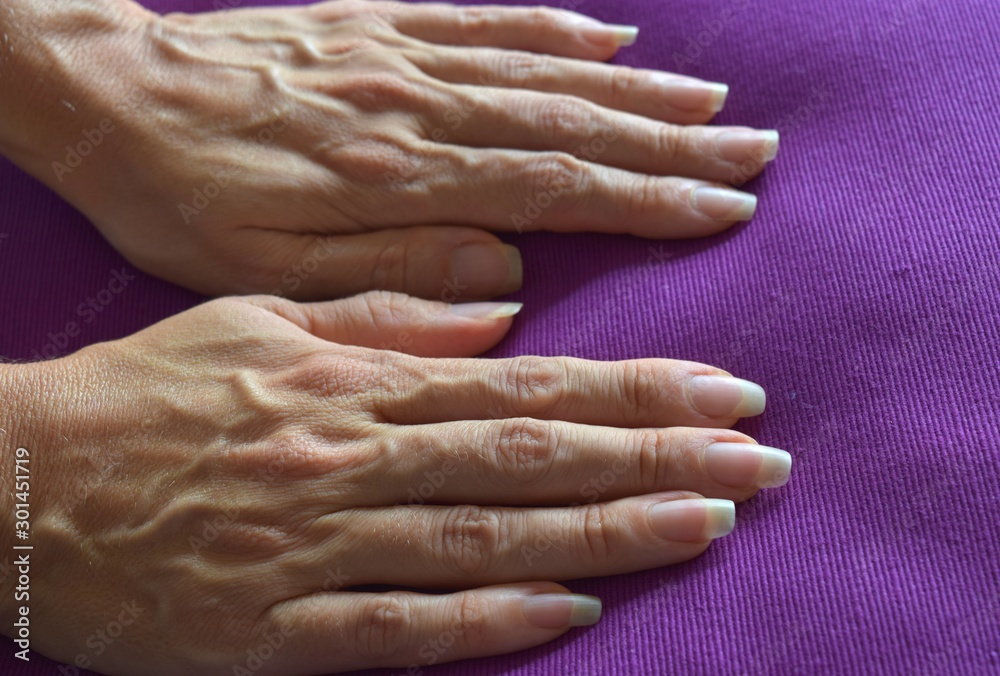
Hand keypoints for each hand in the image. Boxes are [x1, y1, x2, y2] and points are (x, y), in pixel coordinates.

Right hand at [0, 292, 789, 673]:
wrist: (22, 483)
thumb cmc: (144, 394)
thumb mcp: (259, 319)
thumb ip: (383, 315)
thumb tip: (492, 315)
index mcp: (358, 382)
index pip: (528, 382)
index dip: (634, 389)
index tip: (722, 390)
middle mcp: (358, 460)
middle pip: (536, 457)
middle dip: (657, 456)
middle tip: (760, 460)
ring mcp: (323, 549)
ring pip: (493, 541)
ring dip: (608, 533)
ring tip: (708, 522)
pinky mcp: (279, 631)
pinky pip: (404, 630)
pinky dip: (493, 626)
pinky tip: (572, 614)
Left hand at [2, 0, 777, 300]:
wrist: (107, 96)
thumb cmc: (182, 201)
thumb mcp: (268, 273)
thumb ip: (395, 275)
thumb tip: (507, 270)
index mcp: (399, 178)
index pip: (554, 187)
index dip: (647, 198)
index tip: (722, 208)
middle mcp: (419, 106)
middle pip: (572, 124)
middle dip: (672, 143)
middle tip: (754, 156)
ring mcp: (404, 56)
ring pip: (544, 71)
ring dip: (637, 89)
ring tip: (715, 103)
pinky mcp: (380, 26)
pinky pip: (485, 21)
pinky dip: (556, 30)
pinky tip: (610, 37)